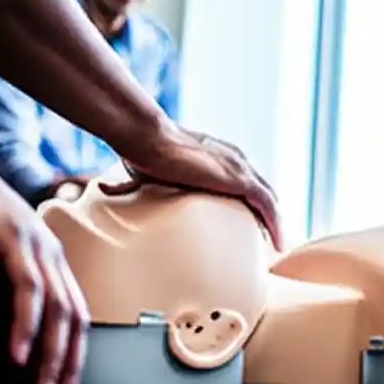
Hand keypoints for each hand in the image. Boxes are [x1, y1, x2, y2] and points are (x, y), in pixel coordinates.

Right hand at [0, 150, 88, 383]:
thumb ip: (8, 280)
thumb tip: (11, 320)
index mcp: (52, 258)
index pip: (76, 318)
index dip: (74, 360)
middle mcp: (53, 252)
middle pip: (76, 321)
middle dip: (69, 370)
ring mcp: (35, 243)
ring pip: (58, 310)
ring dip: (52, 358)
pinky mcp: (11, 237)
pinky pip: (26, 288)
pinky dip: (25, 325)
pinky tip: (17, 356)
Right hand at [102, 124, 283, 250]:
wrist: (146, 138)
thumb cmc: (143, 152)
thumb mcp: (152, 173)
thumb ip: (146, 184)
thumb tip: (105, 192)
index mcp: (220, 158)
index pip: (247, 183)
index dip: (253, 203)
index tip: (253, 223)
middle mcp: (236, 161)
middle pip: (263, 192)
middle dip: (268, 215)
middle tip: (269, 240)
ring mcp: (240, 168)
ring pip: (269, 199)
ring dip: (274, 222)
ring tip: (275, 246)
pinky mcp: (240, 180)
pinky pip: (267, 205)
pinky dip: (275, 223)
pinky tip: (278, 242)